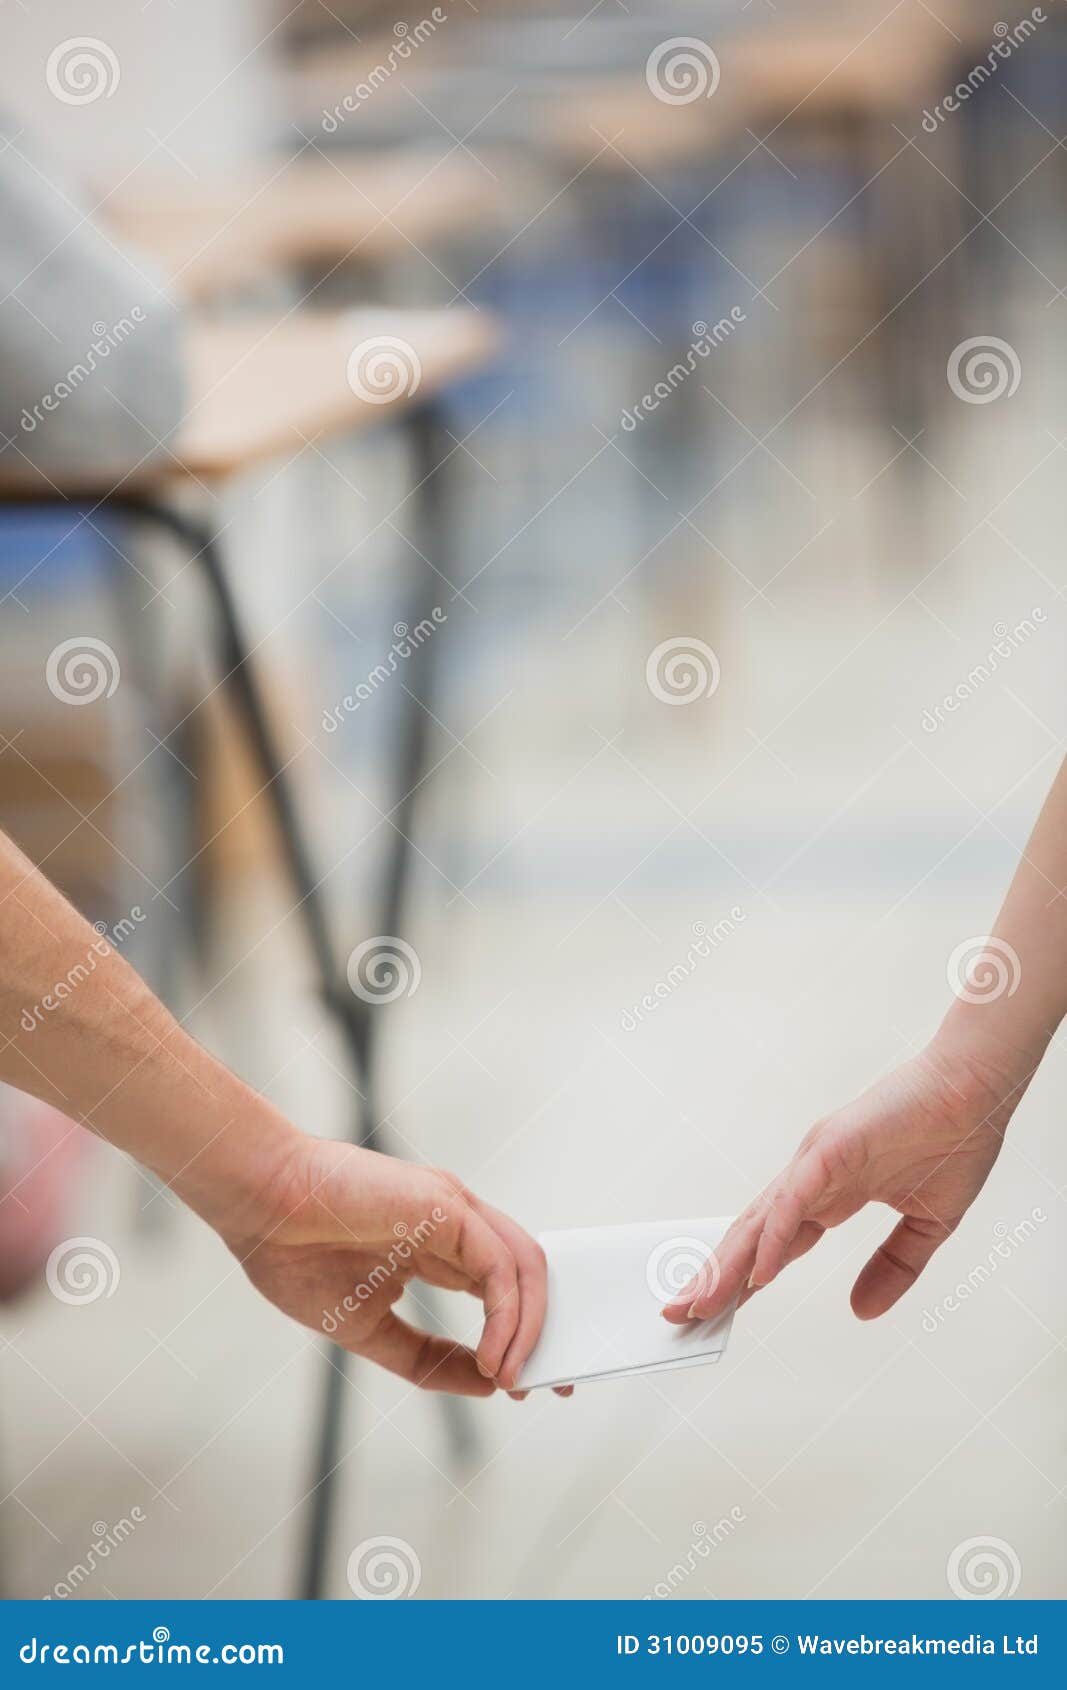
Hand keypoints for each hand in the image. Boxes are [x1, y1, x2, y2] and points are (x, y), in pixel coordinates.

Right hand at [220, 1136, 553, 1395]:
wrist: (257, 1206)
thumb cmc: (293, 1255)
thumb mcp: (369, 1327)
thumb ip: (425, 1358)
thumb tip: (483, 1385)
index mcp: (435, 1244)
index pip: (501, 1289)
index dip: (520, 1335)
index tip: (523, 1384)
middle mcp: (455, 1224)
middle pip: (528, 1276)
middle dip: (546, 1333)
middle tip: (551, 1384)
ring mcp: (454, 1211)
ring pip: (526, 1267)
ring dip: (531, 1329)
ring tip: (514, 1379)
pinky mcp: (448, 1207)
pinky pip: (500, 1265)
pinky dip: (507, 1315)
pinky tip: (493, 1356)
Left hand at [664, 1038, 1023, 1325]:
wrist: (977, 1093)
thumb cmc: (955, 1142)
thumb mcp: (926, 1226)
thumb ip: (893, 1267)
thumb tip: (860, 1310)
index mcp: (832, 1194)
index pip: (776, 1245)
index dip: (743, 1280)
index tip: (716, 1313)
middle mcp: (813, 1177)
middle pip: (754, 1236)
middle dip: (717, 1277)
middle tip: (681, 1314)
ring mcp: (818, 1161)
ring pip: (763, 1220)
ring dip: (730, 1263)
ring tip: (701, 1303)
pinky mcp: (833, 1148)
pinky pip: (796, 1200)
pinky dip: (777, 1237)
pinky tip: (759, 1273)